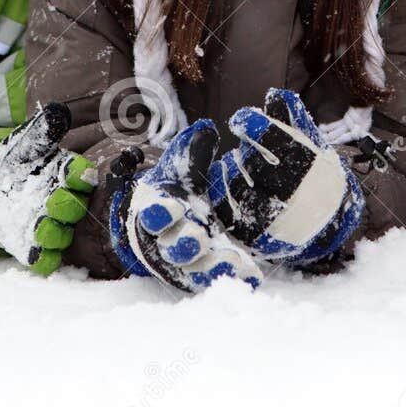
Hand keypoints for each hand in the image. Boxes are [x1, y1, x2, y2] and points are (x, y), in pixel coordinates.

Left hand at [0, 103, 94, 274]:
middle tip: (54, 202)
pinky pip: (45, 258)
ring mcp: (51, 226)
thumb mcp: (25, 144)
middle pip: (73, 207)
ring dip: (53, 233)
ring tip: (40, 230)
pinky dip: (43, 259)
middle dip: (66, 206)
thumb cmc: (16, 164)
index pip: (80, 175)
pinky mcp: (35, 247)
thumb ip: (42, 130)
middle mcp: (65, 202)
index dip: (79, 175)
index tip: (74, 173)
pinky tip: (37, 256)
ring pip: (61, 234)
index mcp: (67, 175)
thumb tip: (58, 110)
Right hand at [108, 122, 262, 293]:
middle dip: (183, 244)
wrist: (176, 211)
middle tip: (198, 239)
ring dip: (211, 269)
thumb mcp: (183, 164)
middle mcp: (168, 238)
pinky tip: (252, 276)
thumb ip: (193, 149)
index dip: (160, 212)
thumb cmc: (178, 184)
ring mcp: (186, 259)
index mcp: (158, 209)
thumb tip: (207, 129)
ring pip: (194, 270)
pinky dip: (235, 277)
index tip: (172, 207)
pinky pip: (219, 277)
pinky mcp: (206, 269)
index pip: (153, 213)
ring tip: (231, 265)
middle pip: (171, 247)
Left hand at [211, 89, 364, 264]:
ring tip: (240, 162)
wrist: (328, 225)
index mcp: (307, 168)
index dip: (252, 124)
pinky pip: (225, 207)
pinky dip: (221, 187)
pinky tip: (226, 176)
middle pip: (252, 161)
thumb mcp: (314, 145)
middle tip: (247, 143)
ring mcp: (269, 217)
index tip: (242, 120)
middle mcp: (289, 195)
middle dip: (246, 147)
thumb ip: (295, 120)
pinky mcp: (251, 234)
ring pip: (235, 183)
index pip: (273, 139)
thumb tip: (275, 96)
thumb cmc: (318, 176)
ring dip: (232, 167)